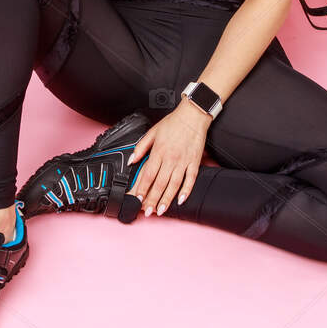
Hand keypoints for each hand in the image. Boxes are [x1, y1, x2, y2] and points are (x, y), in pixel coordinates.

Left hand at [126, 101, 210, 216]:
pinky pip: (190, 180)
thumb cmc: (173, 123)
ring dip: (167, 199)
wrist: (192, 116)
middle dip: (152, 199)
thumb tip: (132, 160)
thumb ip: (140, 147)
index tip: (137, 198)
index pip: (148, 174)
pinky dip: (186, 191)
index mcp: (159, 151)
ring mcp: (183, 162)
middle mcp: (170, 158)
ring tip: (161, 210)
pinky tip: (181, 200)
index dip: (141, 188)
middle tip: (147, 211)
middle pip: (159, 183)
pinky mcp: (194, 162)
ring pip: (174, 185)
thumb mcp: (152, 132)